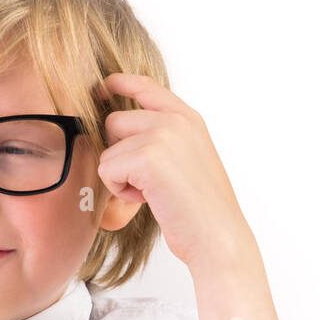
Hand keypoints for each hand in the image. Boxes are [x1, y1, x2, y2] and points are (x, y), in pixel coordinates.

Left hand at [95, 72, 251, 270]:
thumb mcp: (188, 159)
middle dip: (117, 153)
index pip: (145, 86)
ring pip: (108, 149)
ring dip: (119, 176)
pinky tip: (147, 199)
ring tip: (151, 192)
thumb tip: (116, 133)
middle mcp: (175, 120)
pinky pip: (106, 169)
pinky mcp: (147, 158)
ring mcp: (162, 136)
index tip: (101, 89)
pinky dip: (119, 191)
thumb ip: (162, 139)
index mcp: (188, 118)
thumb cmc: (200, 208)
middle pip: (114, 121)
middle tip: (144, 181)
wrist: (218, 236)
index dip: (117, 83)